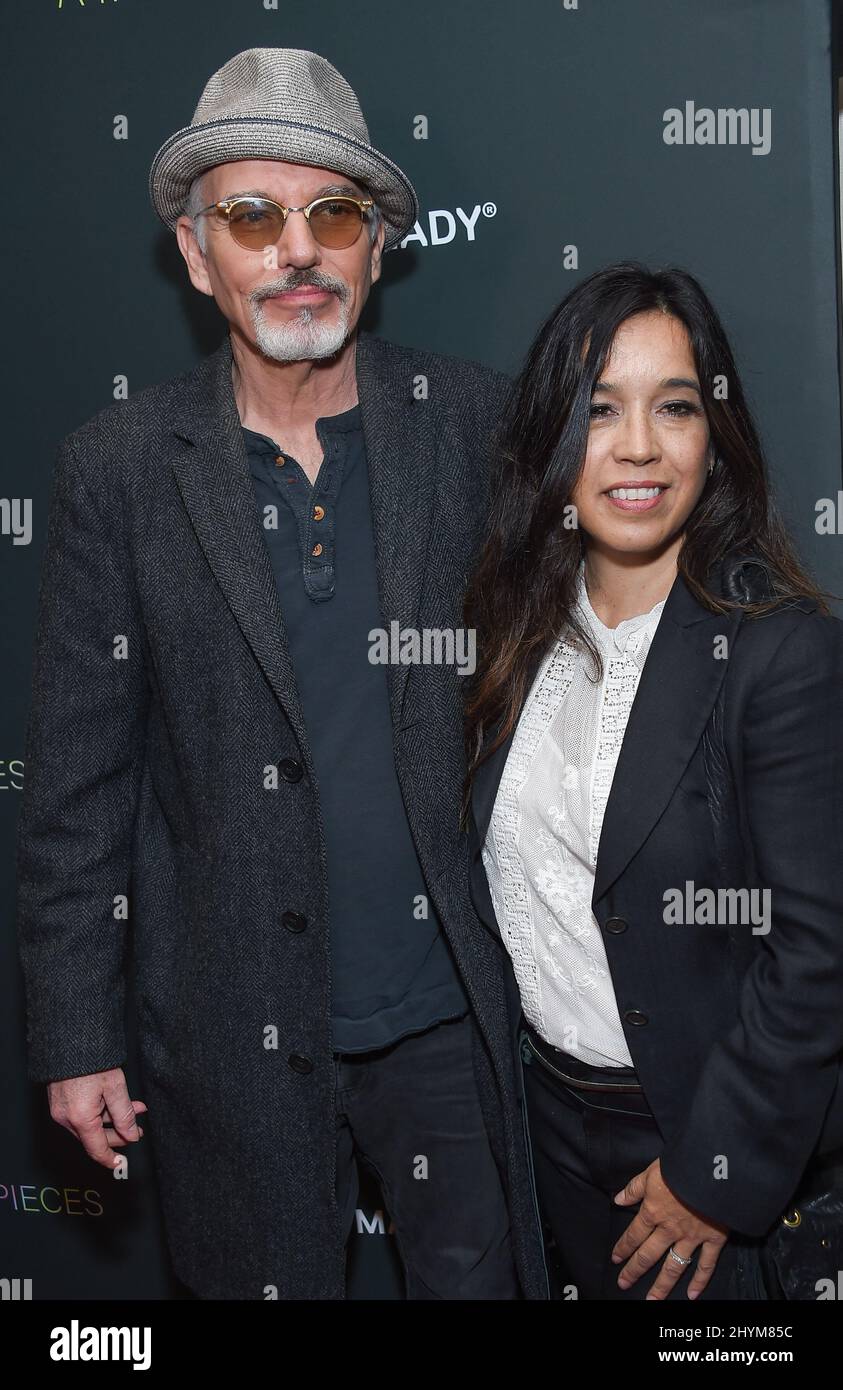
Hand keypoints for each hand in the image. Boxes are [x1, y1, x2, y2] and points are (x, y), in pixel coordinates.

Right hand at [47, 1069, 147, 1169]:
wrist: (70, 1039)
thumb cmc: (91, 1060)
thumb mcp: (115, 1087)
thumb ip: (124, 1114)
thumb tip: (130, 1135)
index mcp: (80, 1119)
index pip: (96, 1149)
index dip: (109, 1158)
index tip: (119, 1163)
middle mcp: (65, 1118)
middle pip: (94, 1137)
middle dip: (118, 1133)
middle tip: (137, 1128)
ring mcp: (60, 1110)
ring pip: (89, 1124)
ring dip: (112, 1119)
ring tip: (134, 1108)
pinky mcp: (59, 1101)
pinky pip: (81, 1114)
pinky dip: (99, 1112)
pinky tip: (115, 1102)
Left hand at [612, 1158, 728, 1299]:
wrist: (713, 1169)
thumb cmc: (681, 1165)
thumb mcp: (651, 1171)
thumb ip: (634, 1188)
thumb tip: (618, 1199)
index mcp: (653, 1212)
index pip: (633, 1235)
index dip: (623, 1248)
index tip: (615, 1259)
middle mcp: (670, 1229)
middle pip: (648, 1255)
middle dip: (634, 1271)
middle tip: (624, 1283)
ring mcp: (692, 1237)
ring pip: (674, 1267)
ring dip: (661, 1286)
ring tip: (652, 1300)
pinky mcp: (713, 1239)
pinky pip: (706, 1264)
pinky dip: (700, 1280)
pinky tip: (692, 1294)